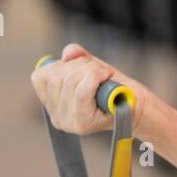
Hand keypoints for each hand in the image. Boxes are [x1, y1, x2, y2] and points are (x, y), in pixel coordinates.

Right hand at [30, 44, 150, 135]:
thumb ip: (76, 57)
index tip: (80, 65)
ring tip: (105, 74)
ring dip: (91, 69)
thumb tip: (69, 52)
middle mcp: (56, 116)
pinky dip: (96, 77)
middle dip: (80, 64)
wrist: (137, 103)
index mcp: (52, 103)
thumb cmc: (112, 86)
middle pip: (56, 77)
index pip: (40, 77)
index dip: (60, 64)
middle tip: (99, 69)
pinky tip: (107, 76)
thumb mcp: (90, 66)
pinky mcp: (82, 124)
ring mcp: (68, 123)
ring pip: (70, 82)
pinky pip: (82, 92)